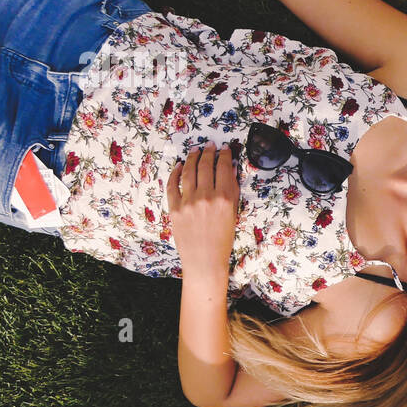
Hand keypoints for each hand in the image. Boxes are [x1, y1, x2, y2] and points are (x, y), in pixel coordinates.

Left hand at [166, 143, 239, 279]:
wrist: (204, 260)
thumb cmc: (223, 240)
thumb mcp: (233, 214)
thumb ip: (231, 191)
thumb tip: (229, 170)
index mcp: (224, 198)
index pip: (224, 168)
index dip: (225, 155)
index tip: (225, 149)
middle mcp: (205, 196)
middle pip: (205, 166)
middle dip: (208, 153)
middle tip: (209, 146)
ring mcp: (188, 201)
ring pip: (188, 172)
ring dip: (192, 158)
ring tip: (195, 151)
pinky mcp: (174, 208)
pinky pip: (172, 185)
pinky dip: (174, 173)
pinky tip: (178, 166)